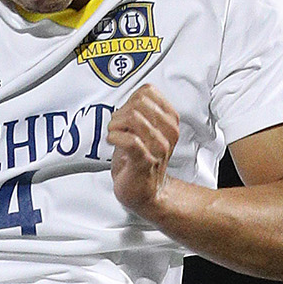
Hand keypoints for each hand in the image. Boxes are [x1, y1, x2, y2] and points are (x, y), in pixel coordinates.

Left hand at [107, 84, 180, 216]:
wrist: (144, 191)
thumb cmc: (141, 159)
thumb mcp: (144, 129)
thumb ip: (139, 111)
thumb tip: (128, 98)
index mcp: (170, 121)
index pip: (147, 91)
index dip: (130, 99)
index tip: (125, 114)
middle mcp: (169, 132)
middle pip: (139, 102)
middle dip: (121, 112)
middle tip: (117, 126)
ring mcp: (159, 147)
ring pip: (134, 118)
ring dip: (116, 125)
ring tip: (114, 134)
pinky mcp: (146, 161)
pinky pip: (130, 140)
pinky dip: (115, 137)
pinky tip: (113, 141)